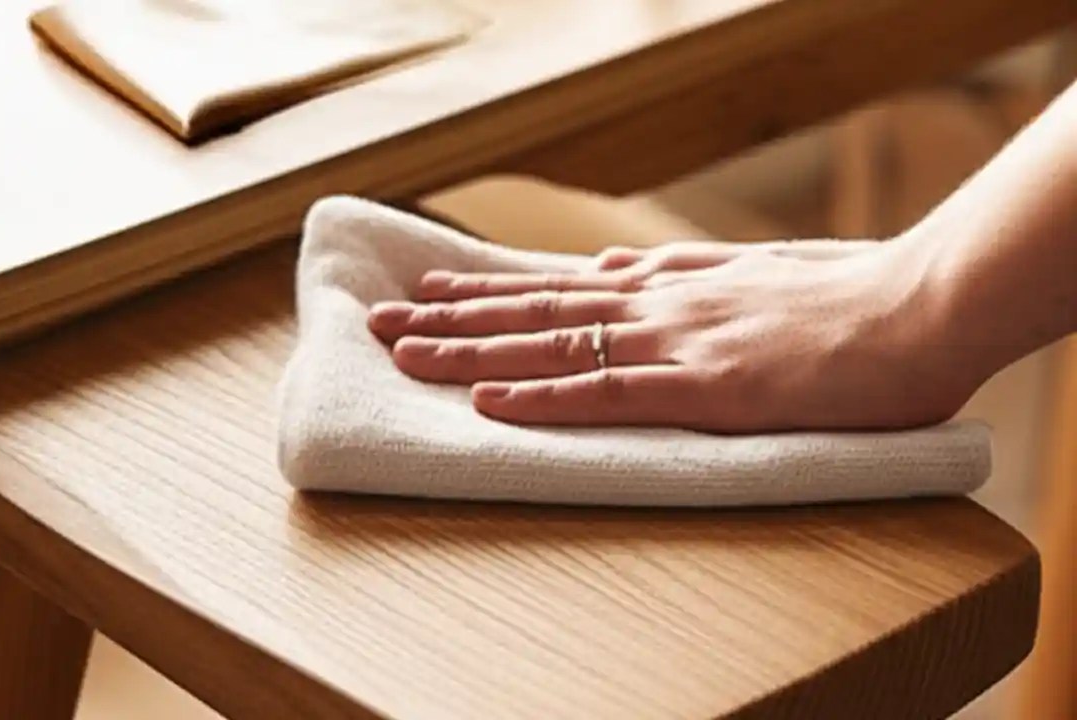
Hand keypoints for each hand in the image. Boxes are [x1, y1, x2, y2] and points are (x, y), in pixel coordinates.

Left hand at [368, 240, 982, 431]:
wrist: (922, 306)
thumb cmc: (850, 297)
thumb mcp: (751, 271)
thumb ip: (678, 273)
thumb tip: (615, 269)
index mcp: (670, 283)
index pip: (558, 288)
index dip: (488, 292)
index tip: (431, 291)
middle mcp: (657, 304)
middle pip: (535, 311)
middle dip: (452, 318)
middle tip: (381, 320)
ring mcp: (677, 342)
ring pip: (552, 346)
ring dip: (472, 352)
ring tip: (404, 352)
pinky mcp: (707, 386)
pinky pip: (608, 394)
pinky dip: (543, 399)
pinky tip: (489, 402)